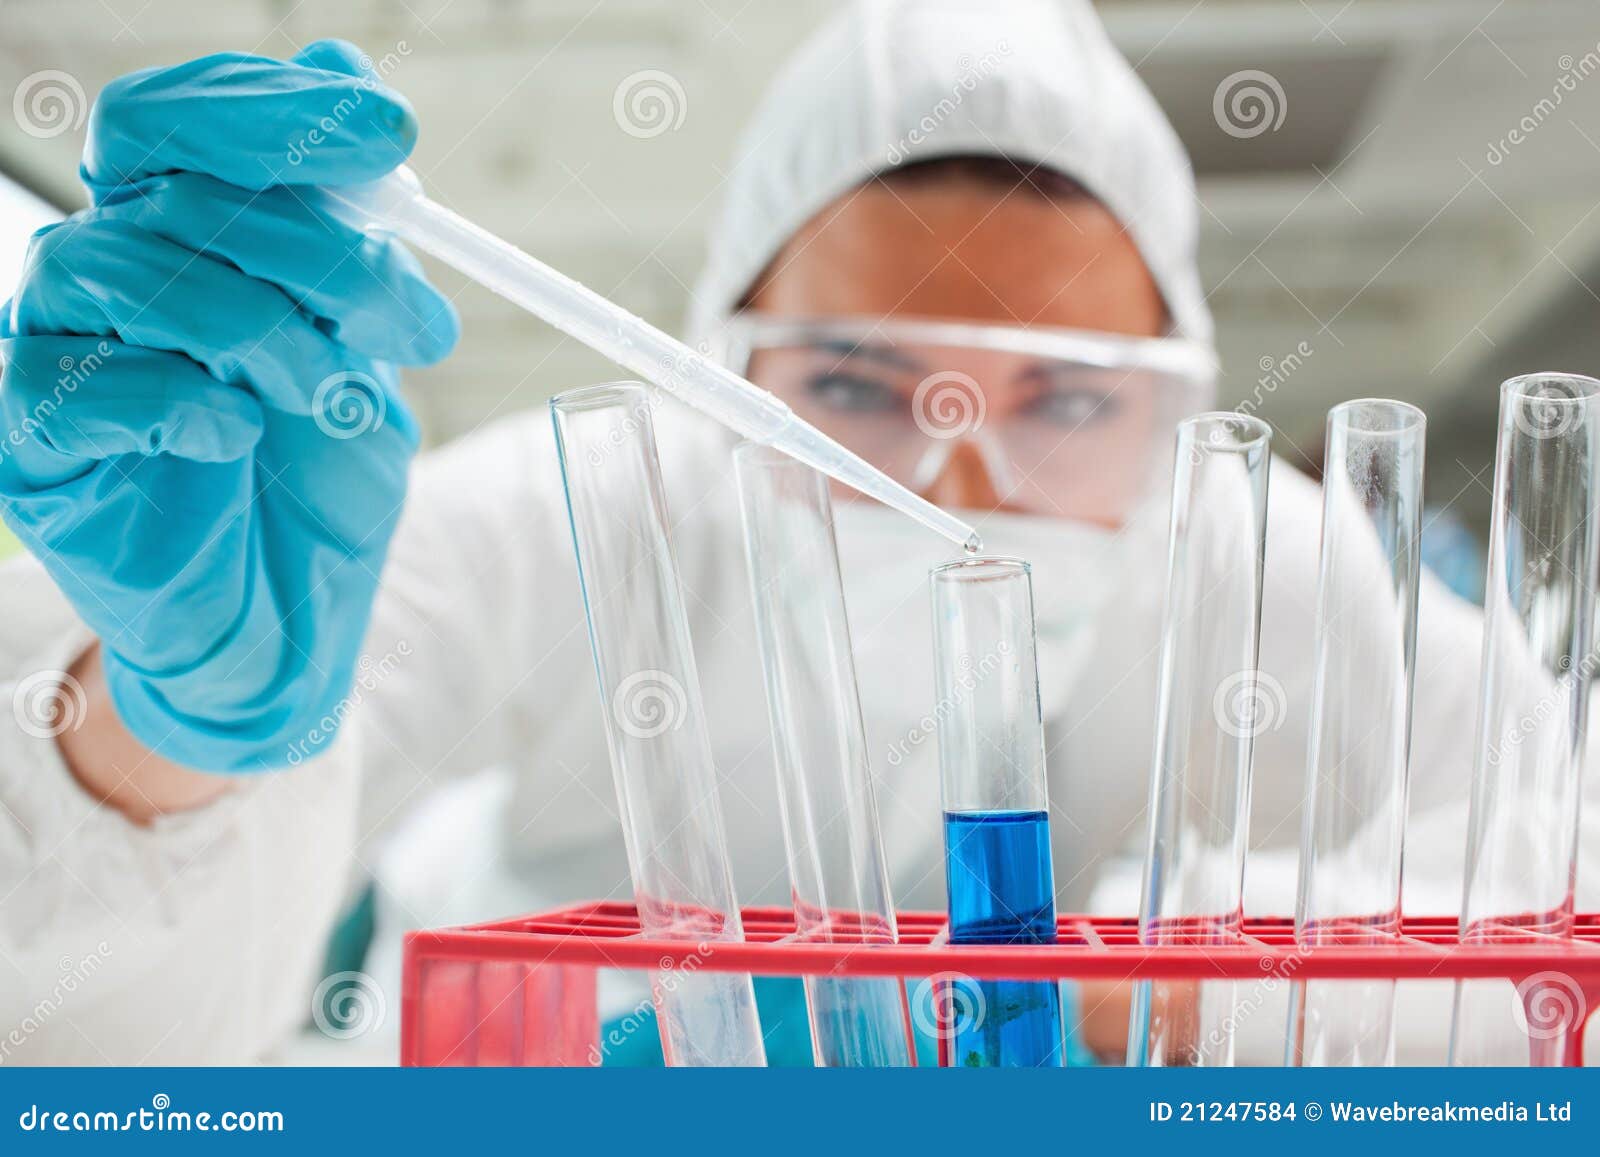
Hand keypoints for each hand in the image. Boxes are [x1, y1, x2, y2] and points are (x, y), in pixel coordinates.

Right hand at [0, 40, 457, 771]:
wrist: (288, 614)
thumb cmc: (318, 474)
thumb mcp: (367, 343)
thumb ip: (353, 228)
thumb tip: (351, 69)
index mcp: (172, 229)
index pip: (179, 116)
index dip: (278, 109)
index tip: (387, 135)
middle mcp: (102, 269)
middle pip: (174, 188)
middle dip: (313, 244)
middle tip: (399, 314)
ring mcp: (56, 349)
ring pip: (136, 274)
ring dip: (269, 333)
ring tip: (335, 397)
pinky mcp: (33, 440)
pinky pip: (88, 384)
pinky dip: (187, 401)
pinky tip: (241, 433)